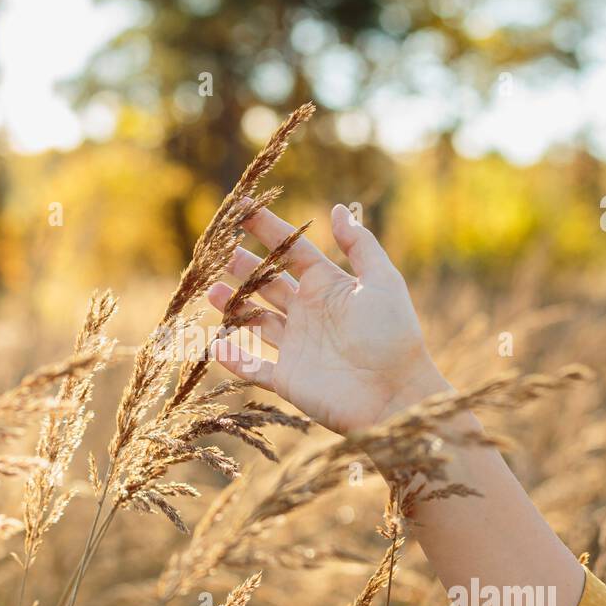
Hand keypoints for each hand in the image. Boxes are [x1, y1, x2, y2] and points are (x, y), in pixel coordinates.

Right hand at [208, 203, 449, 434]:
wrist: (395, 397)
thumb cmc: (393, 336)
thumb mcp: (382, 281)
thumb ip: (359, 244)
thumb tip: (336, 209)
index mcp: (329, 287)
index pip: (293, 251)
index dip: (268, 229)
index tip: (241, 208)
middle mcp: (309, 313)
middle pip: (268, 284)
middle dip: (244, 267)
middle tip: (219, 252)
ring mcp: (297, 347)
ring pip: (256, 321)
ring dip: (233, 306)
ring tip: (210, 290)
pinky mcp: (288, 380)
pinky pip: (253, 367)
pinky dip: (234, 358)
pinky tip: (214, 344)